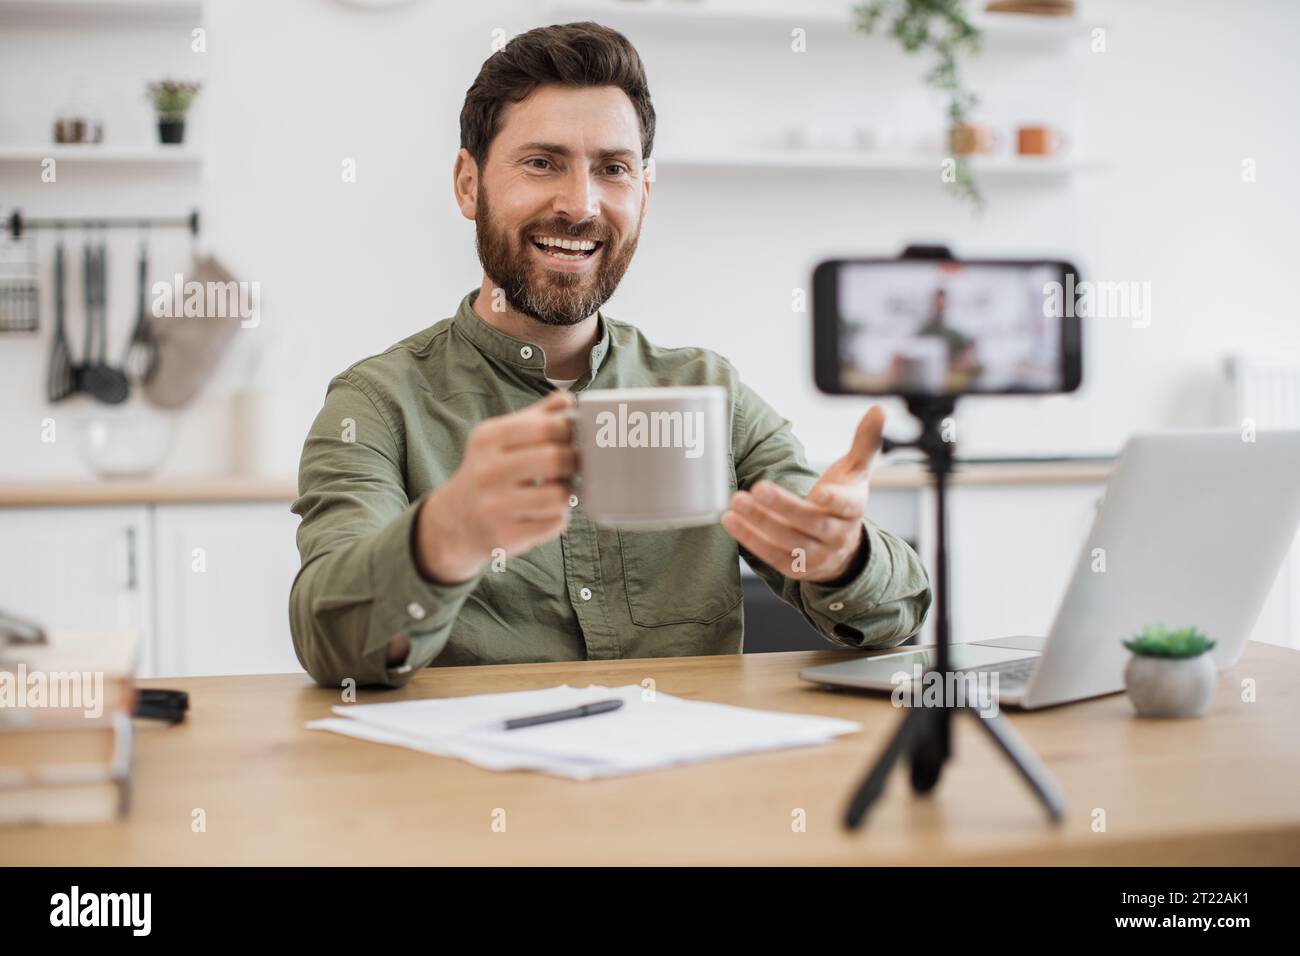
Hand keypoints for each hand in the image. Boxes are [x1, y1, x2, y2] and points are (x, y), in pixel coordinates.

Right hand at [416, 389, 575, 583]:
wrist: (455, 519)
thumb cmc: (489, 470)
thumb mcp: (500, 437)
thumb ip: (536, 416)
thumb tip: (569, 399)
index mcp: (487, 439)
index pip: (545, 427)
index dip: (569, 430)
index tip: (573, 437)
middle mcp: (487, 472)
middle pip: (554, 459)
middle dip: (573, 461)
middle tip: (573, 464)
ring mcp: (495, 506)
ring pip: (559, 495)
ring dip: (567, 492)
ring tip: (558, 488)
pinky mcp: (506, 535)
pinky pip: (555, 523)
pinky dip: (558, 516)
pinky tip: (545, 510)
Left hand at [720, 405, 884, 583]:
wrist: (842, 549)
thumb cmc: (844, 502)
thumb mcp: (856, 473)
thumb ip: (865, 442)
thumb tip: (878, 409)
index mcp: (853, 509)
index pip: (847, 505)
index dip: (835, 500)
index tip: (819, 492)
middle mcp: (837, 535)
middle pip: (810, 522)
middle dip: (783, 507)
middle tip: (758, 488)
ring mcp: (817, 555)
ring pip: (787, 540)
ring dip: (759, 522)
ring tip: (737, 502)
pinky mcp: (796, 568)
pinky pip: (771, 555)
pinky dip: (750, 539)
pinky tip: (731, 521)